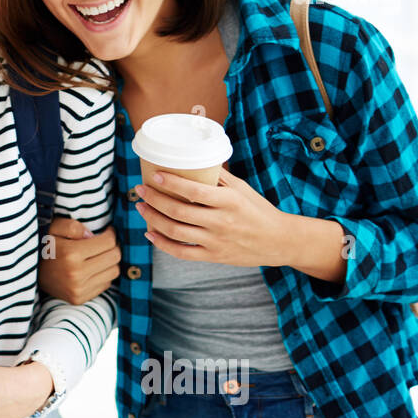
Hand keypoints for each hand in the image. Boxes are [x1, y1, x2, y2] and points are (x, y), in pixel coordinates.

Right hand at [38, 217, 120, 303]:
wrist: (29, 272)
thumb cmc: (44, 245)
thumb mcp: (54, 227)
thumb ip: (74, 226)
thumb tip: (92, 235)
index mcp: (71, 254)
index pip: (108, 242)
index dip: (111, 234)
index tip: (107, 231)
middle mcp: (76, 274)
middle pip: (114, 257)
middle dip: (113, 247)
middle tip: (105, 242)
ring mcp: (78, 289)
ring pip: (113, 272)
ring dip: (110, 262)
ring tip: (99, 255)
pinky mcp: (78, 298)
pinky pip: (105, 285)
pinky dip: (102, 275)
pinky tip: (91, 268)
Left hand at [135, 168, 292, 266]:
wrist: (278, 241)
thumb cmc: (258, 210)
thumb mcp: (243, 189)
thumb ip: (219, 177)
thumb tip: (194, 161)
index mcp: (229, 202)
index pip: (194, 191)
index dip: (171, 183)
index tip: (154, 175)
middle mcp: (221, 222)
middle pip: (178, 211)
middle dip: (153, 199)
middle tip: (139, 189)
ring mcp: (216, 242)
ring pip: (175, 232)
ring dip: (152, 219)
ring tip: (141, 207)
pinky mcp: (213, 257)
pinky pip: (181, 253)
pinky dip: (161, 243)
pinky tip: (150, 233)